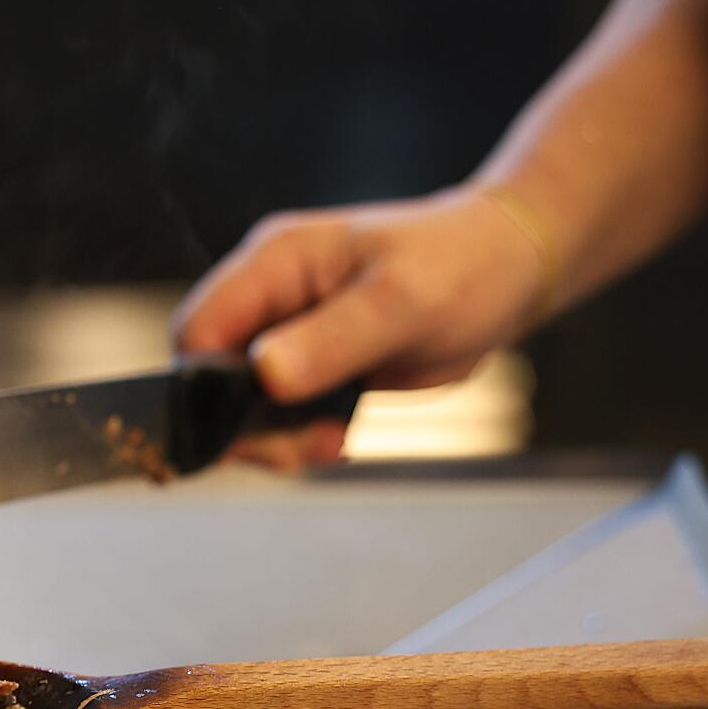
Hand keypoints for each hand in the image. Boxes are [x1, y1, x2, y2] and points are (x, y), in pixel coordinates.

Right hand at [172, 187, 549, 468]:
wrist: (508, 274)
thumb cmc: (462, 266)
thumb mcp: (402, 303)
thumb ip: (331, 339)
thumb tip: (263, 376)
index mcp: (274, 261)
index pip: (199, 328)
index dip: (206, 386)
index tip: (250, 426)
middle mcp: (269, 296)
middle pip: (209, 375)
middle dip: (244, 425)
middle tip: (304, 447)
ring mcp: (286, 332)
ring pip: (240, 404)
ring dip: (275, 439)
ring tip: (332, 442)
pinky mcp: (309, 365)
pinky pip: (277, 413)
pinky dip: (297, 438)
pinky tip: (338, 437)